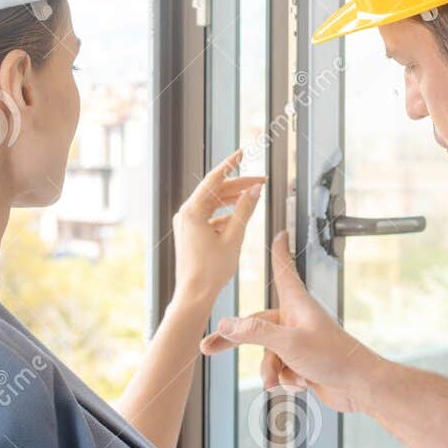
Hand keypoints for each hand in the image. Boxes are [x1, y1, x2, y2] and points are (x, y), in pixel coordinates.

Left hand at [171, 149, 263, 305]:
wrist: (194, 295)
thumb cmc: (210, 271)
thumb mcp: (234, 237)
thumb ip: (245, 210)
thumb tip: (255, 190)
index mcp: (192, 211)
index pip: (214, 179)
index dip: (231, 164)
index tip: (242, 153)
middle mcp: (186, 215)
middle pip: (215, 191)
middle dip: (238, 186)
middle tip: (260, 182)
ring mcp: (187, 224)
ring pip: (213, 204)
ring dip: (233, 201)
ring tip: (253, 197)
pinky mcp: (190, 234)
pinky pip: (209, 217)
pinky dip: (225, 215)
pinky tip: (239, 219)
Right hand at [200, 231, 381, 414]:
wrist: (359, 387)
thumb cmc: (333, 357)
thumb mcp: (288, 343)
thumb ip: (255, 333)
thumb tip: (226, 324)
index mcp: (297, 304)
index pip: (284, 270)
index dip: (280, 251)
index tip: (281, 233)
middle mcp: (296, 320)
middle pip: (257, 325)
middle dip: (236, 340)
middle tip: (208, 347)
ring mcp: (300, 342)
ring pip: (268, 354)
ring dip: (271, 370)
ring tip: (277, 381)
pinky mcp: (303, 363)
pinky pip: (281, 370)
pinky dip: (287, 379)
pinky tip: (302, 384)